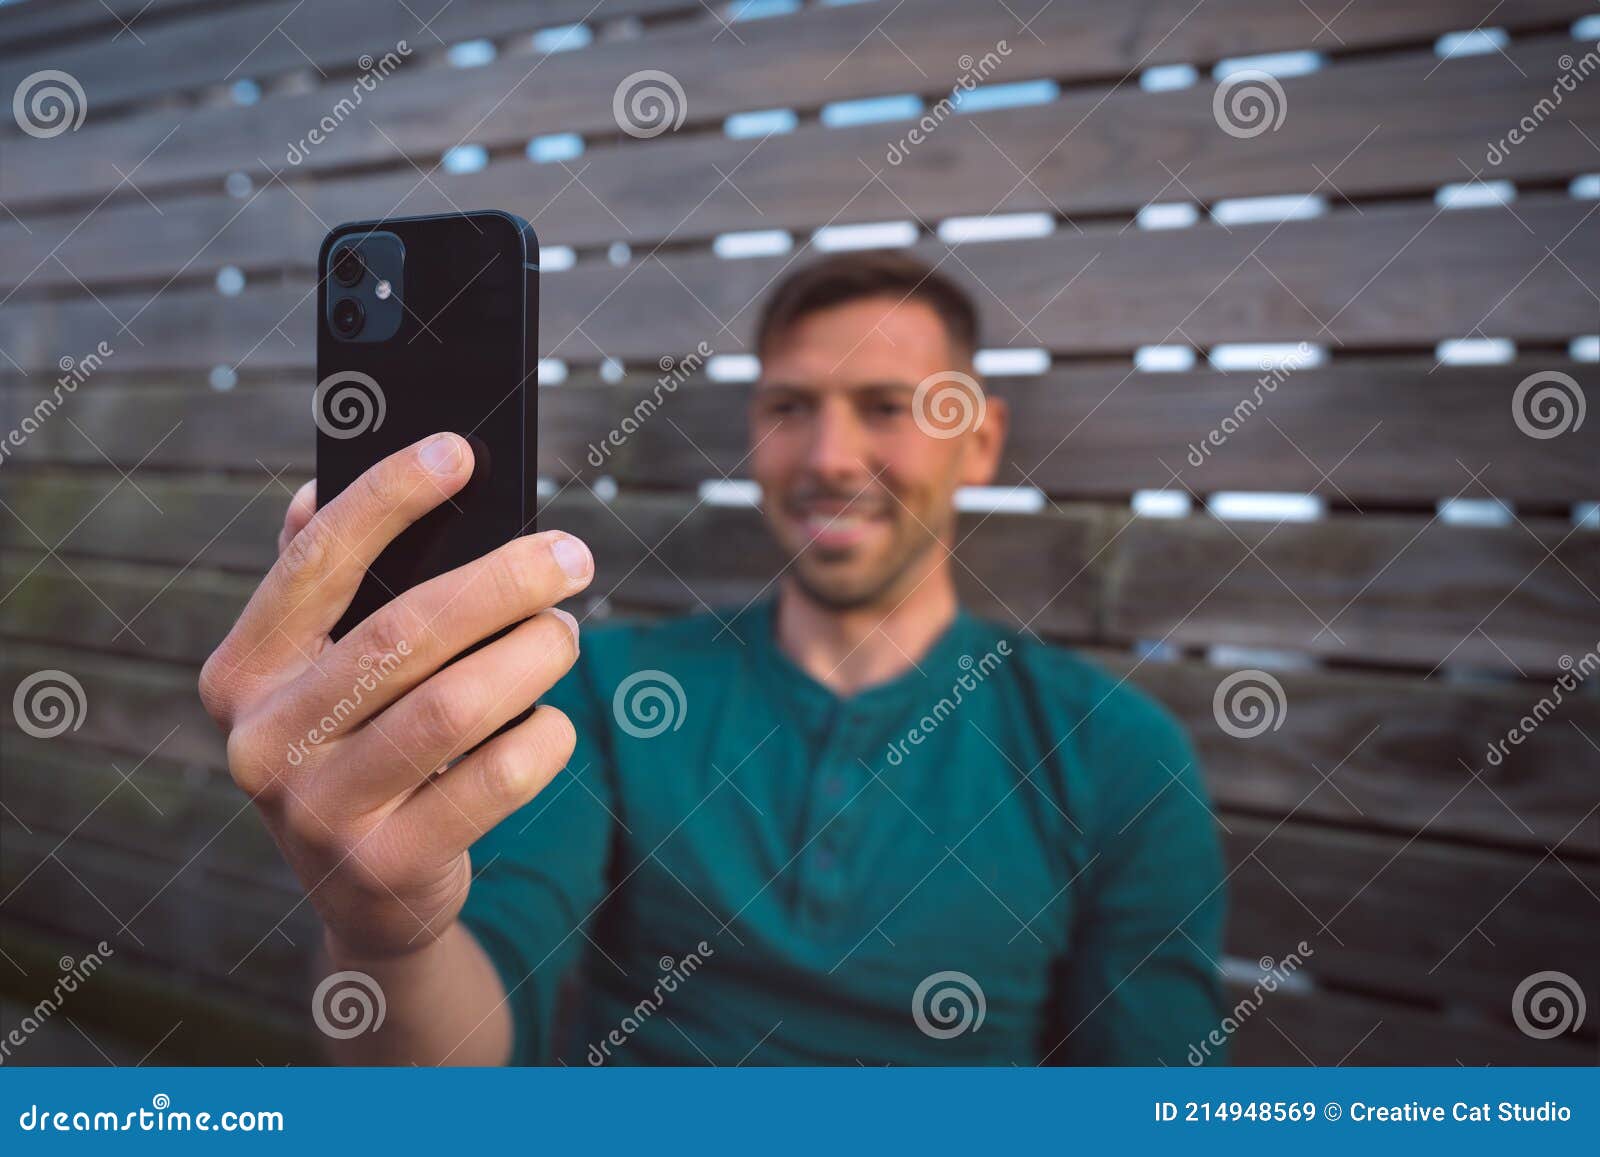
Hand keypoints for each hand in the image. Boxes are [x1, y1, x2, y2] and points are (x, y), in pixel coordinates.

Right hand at [199, 433, 592, 962]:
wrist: (368, 894)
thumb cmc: (359, 748)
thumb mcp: (323, 675)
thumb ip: (321, 590)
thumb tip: (322, 486)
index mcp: (243, 673)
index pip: (316, 563)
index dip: (388, 497)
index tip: (460, 452)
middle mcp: (264, 742)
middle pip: (405, 632)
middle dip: (503, 580)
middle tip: (570, 557)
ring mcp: (319, 812)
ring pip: (454, 706)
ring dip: (532, 654)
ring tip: (565, 631)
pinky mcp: (385, 867)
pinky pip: (493, 780)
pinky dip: (541, 739)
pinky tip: (554, 723)